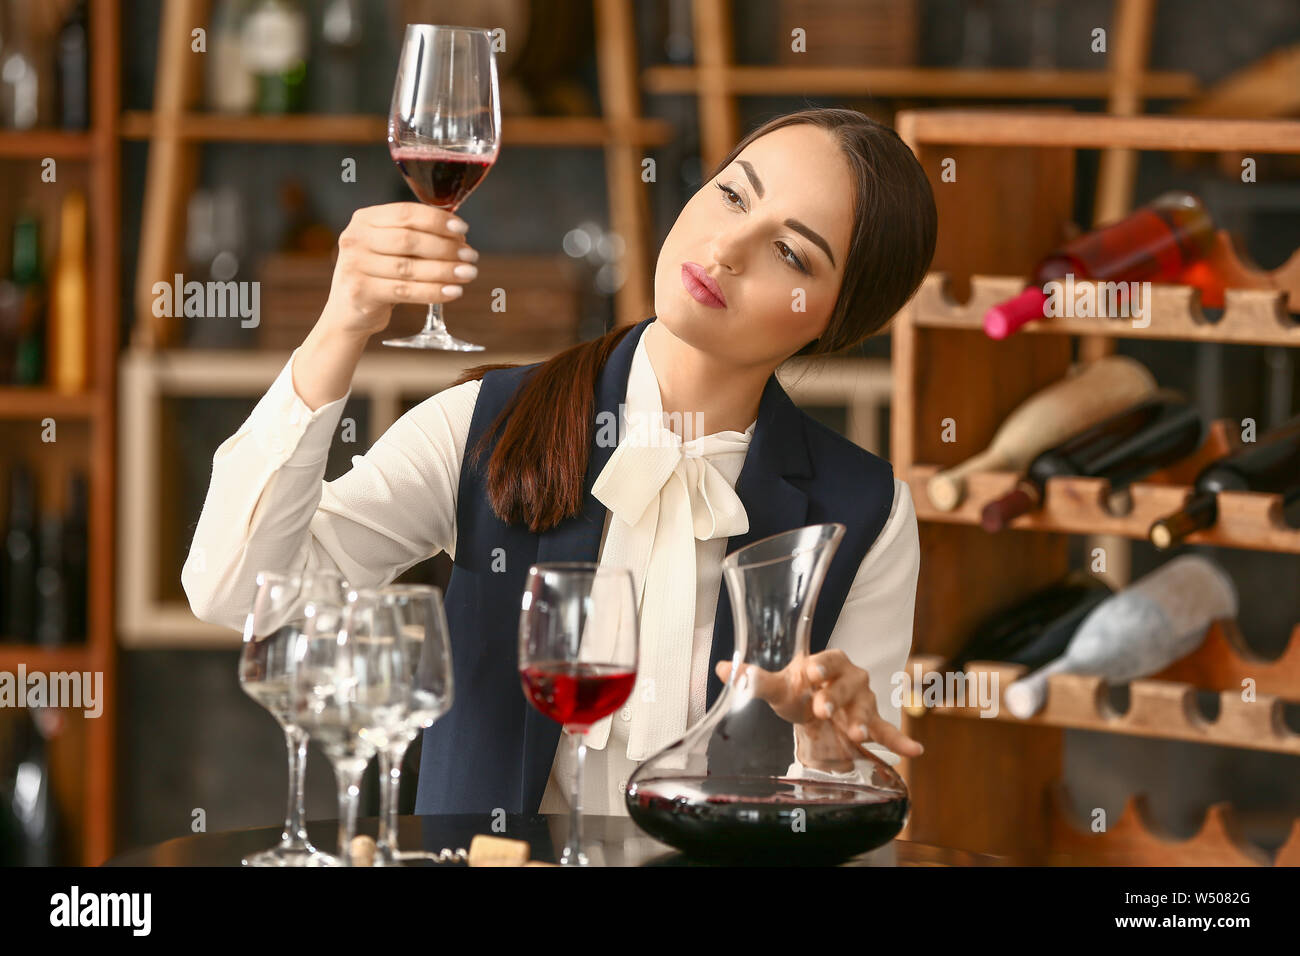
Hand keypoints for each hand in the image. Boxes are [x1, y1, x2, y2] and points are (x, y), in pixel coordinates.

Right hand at [320, 202, 478, 338]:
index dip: (437, 220)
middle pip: (409, 239)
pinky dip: (433, 291)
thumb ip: (415, 236)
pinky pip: (406, 291)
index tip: (463, 228)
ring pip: (409, 267)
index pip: (405, 213)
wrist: (348, 310)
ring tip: (468, 273)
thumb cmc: (378, 273)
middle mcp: (355, 239)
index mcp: (364, 219)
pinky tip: (453, 291)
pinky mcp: (361, 292)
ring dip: (445, 270)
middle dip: (445, 247)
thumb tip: (459, 235)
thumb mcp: (388, 247)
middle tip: (470, 256)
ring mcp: (354, 266)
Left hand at [715, 649, 923, 770]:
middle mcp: (851, 677)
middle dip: (835, 697)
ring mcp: (863, 700)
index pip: (827, 659)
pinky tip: (915, 752)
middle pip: (847, 684)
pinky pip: (887, 731)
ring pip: (865, 708)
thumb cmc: (797, 691)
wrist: (813, 708)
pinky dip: (900, 741)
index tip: (812, 672)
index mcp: (828, 661)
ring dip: (861, 721)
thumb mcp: (776, 687)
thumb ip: (752, 679)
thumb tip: (723, 668)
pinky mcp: (870, 722)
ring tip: (855, 734)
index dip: (822, 665)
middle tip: (822, 710)